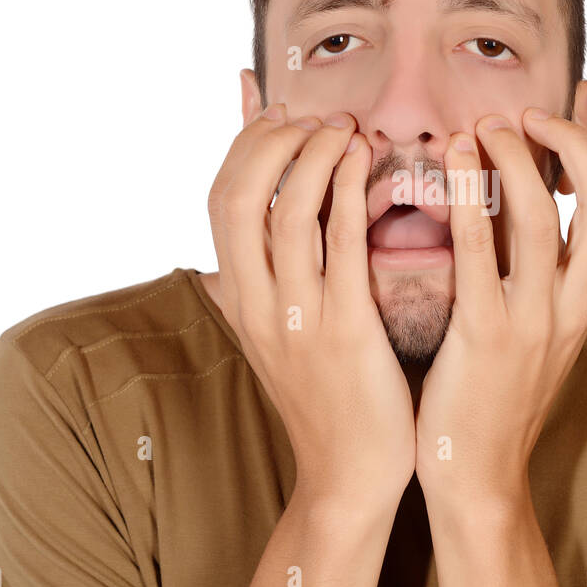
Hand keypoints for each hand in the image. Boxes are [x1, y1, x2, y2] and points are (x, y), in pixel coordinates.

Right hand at [207, 104, 415, 507]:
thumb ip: (263, 283)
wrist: (349, 475)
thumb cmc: (324, 396)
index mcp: (240, 299)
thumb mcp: (276, 335)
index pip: (219, 200)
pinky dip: (349, 195)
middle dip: (273, 141)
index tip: (277, 112)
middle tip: (317, 116)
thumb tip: (231, 251)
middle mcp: (258, 303)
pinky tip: (367, 164)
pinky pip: (341, 248)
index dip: (243, 145)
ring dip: (314, 157)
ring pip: (287, 214)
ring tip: (346, 128)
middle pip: (239, 197)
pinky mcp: (346, 332)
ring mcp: (298, 318)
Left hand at [415, 107, 586, 503]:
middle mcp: (575, 305)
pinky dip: (466, 198)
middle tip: (515, 118)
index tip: (545, 123)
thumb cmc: (495, 392)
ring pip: (544, 216)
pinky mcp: (486, 337)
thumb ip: (537, 261)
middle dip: (567, 141)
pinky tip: (446, 166)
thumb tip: (538, 198)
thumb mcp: (535, 322)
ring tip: (474, 130)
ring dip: (511, 157)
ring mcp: (536, 321)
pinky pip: (483, 253)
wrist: (477, 475)